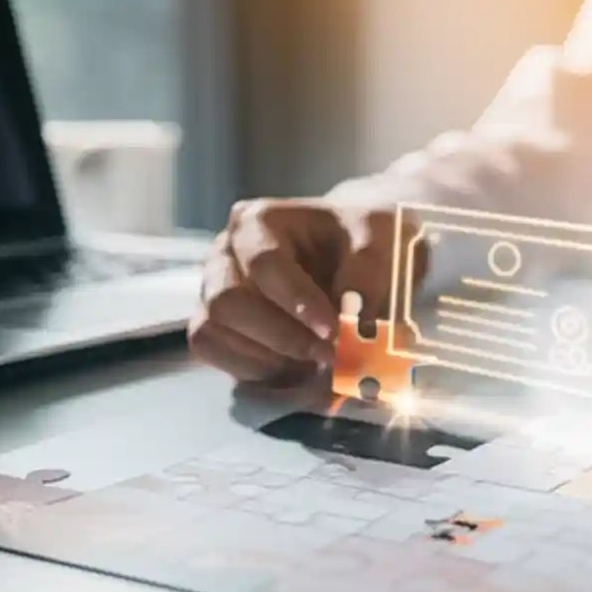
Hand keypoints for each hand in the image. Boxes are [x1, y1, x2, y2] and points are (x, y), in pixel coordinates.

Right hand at [188, 199, 409, 382]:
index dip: (297, 302)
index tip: (334, 331)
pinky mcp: (214, 324)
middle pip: (227, 301)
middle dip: (281, 336)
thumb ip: (369, 271)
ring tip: (315, 361)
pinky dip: (252, 369)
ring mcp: (213, 290)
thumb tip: (357, 320)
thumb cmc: (359, 239)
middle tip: (330, 356)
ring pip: (213, 330)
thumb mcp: (379, 237)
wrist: (351, 252)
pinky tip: (293, 368)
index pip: (265, 264)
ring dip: (266, 356)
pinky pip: (213, 352)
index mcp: (258, 222)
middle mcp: (225, 254)